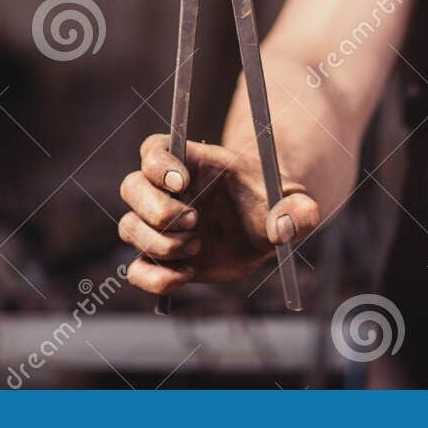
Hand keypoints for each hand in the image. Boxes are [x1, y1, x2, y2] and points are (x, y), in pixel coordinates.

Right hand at [119, 133, 319, 295]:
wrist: (266, 225)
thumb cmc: (275, 201)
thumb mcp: (295, 202)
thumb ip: (298, 210)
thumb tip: (285, 227)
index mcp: (194, 163)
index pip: (155, 149)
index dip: (158, 163)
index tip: (182, 182)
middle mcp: (168, 191)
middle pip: (131, 186)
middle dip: (159, 209)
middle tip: (195, 222)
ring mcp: (160, 225)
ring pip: (128, 227)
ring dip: (159, 243)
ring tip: (197, 247)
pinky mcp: (162, 258)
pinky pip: (136, 270)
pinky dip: (154, 277)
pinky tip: (186, 274)